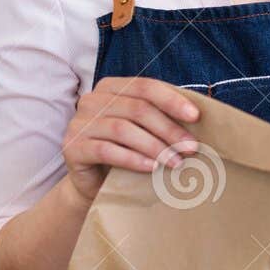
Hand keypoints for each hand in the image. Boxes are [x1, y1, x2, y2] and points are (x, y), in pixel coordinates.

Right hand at [61, 76, 201, 203]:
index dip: (172, 100)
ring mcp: (79, 122)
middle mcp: (92, 100)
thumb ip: (160, 117)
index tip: (195, 117)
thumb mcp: (142, 129)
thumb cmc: (124, 151)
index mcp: (110, 87)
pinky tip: (152, 167)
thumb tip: (197, 119)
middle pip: (137, 109)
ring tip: (176, 161)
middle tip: (190, 147)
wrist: (93, 183)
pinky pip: (106, 150)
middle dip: (168, 129)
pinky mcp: (72, 146)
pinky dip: (132, 159)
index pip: (145, 87)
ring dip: (154, 146)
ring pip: (123, 129)